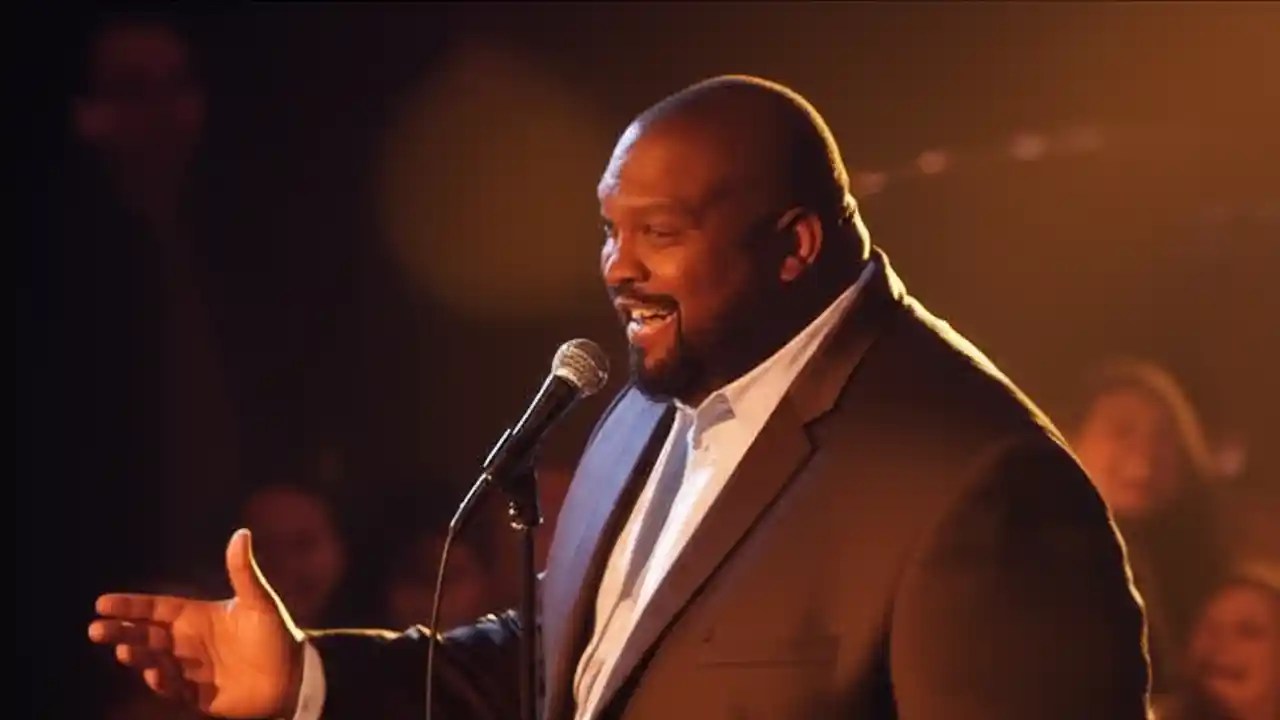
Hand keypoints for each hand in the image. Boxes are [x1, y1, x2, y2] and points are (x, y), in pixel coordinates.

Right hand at [89, 529, 305, 718]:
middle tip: (96, 630)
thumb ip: (243, 572)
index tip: (102, 603)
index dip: (131, 606)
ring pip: (154, 661)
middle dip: (121, 632)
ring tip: (125, 650)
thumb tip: (241, 533)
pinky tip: (154, 674)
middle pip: (146, 635)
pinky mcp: (196, 695)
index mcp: (197, 617)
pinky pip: (172, 688)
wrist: (294, 677)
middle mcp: (188, 642)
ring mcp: (190, 669)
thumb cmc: (276, 636)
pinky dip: (161, 682)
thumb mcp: (259, 602)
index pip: (156, 609)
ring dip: (138, 656)